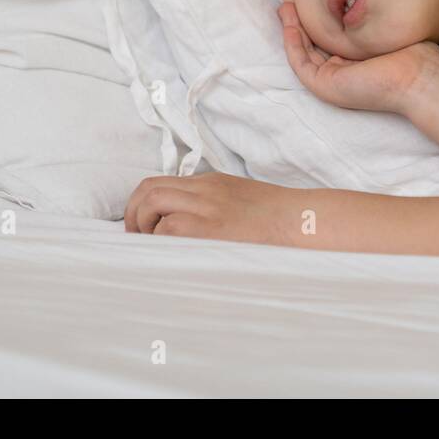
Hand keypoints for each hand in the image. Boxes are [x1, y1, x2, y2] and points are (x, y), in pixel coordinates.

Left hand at [123, 171, 304, 246]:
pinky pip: (170, 227)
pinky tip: (173, 254)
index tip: (144, 226)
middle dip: (133, 212)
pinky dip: (162, 241)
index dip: (144, 204)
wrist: (305, 223)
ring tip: (152, 245)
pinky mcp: (211, 228)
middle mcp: (205, 190)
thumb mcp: (243, 203)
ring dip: (144, 224)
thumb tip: (185, 226)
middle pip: (149, 187)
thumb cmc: (280, 223)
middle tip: (138, 235)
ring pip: (153, 201)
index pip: (162, 183)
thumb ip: (215, 207)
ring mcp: (208, 207)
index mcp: (213, 183)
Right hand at [279, 2, 438, 116]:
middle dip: (298, 23)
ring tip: (285, 8)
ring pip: (303, 53)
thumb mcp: (391, 30)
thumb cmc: (413, 55)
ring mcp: (332, 81)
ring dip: (291, 30)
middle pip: (312, 46)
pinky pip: (301, 63)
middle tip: (289, 2)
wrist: (417, 77)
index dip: (317, 22)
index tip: (311, 0)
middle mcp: (342, 72)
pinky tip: (291, 24)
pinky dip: (292, 44)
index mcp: (355, 63)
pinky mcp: (325, 86)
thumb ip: (377, 19)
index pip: (329, 41)